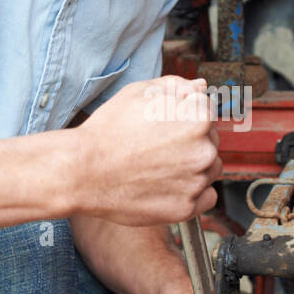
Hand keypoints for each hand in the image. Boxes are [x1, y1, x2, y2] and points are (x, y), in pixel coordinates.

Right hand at [71, 76, 223, 225]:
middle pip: (210, 141)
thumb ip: (177, 86)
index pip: (206, 113)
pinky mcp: (186, 207)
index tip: (162, 126)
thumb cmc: (108, 131)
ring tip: (159, 167)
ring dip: (193, 167)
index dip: (182, 117)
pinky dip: (193, 193)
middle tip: (156, 147)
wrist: (83, 171)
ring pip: (210, 169)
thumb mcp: (140, 92)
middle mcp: (204, 150)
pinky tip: (168, 186)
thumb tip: (201, 87)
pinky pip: (206, 198)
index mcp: (198, 117)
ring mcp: (196, 181)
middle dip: (190, 142)